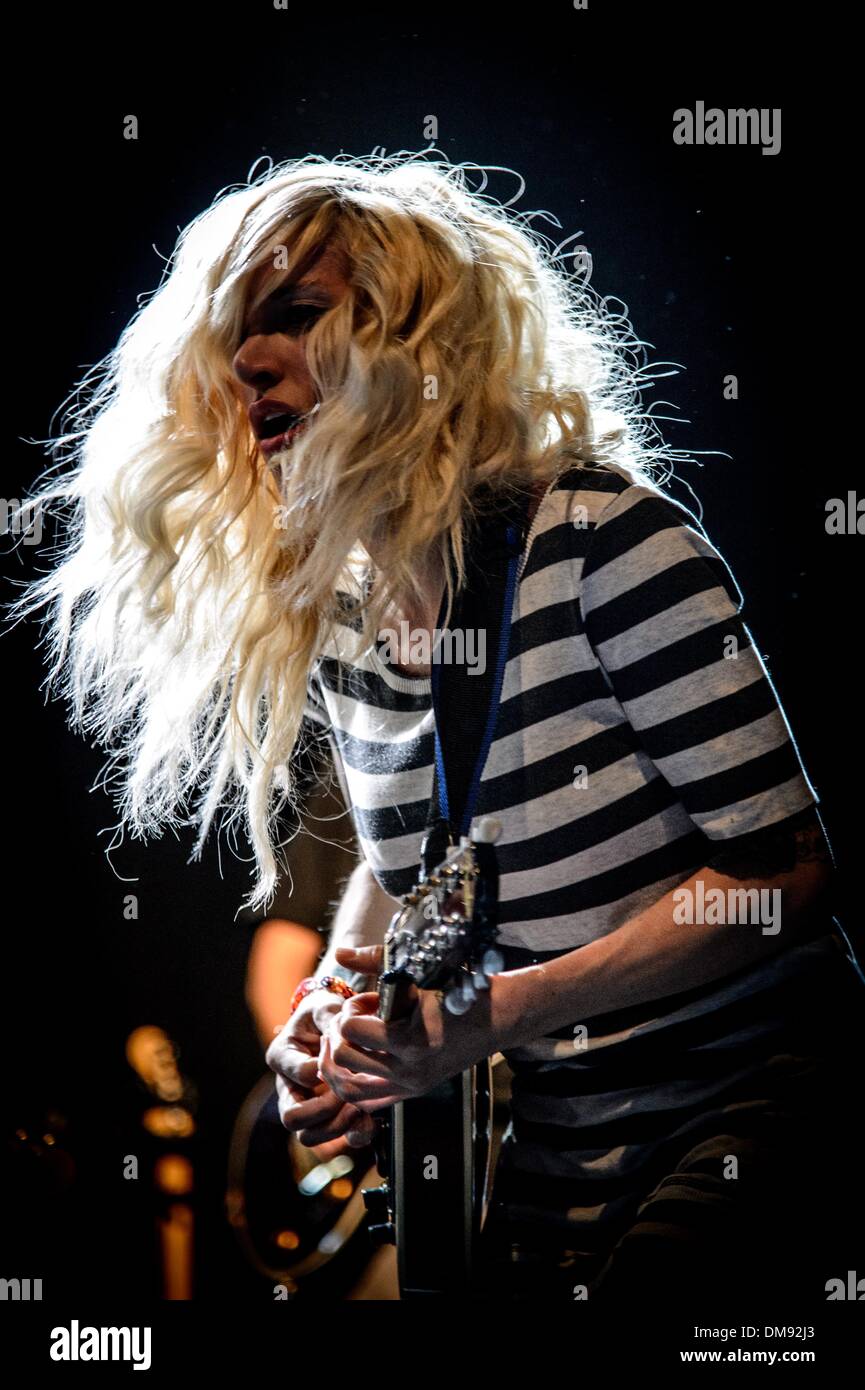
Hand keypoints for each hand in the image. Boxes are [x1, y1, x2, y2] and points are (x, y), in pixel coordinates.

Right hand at [264, 946, 382, 1154]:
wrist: (331, 1022)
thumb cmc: (325, 1013)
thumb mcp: (326, 1006)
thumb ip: (330, 1015)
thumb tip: (340, 1029)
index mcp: (281, 1055)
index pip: (301, 1073)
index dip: (327, 1070)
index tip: (346, 1060)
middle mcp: (285, 1085)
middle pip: (292, 1117)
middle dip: (325, 1109)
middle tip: (347, 1094)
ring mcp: (301, 1104)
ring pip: (307, 1136)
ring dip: (336, 1127)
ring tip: (359, 1109)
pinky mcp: (322, 1117)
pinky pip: (332, 1142)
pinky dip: (352, 1136)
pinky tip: (370, 1121)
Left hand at [319, 946, 499, 1111]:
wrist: (497, 1018)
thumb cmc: (460, 991)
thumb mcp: (417, 974)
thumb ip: (375, 961)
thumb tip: (341, 954)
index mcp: (409, 1041)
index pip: (350, 1031)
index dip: (350, 1010)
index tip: (366, 1001)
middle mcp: (409, 1070)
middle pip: (343, 1061)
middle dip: (338, 1035)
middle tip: (351, 1020)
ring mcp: (411, 1085)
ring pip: (350, 1090)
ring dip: (338, 1064)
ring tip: (347, 1041)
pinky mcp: (415, 1091)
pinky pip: (370, 1101)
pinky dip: (355, 1083)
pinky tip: (358, 1061)